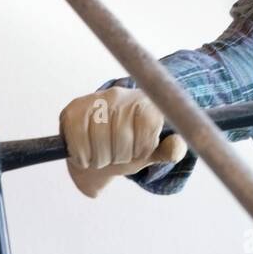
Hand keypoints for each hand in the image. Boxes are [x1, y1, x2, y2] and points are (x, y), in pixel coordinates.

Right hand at [59, 85, 188, 197]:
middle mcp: (121, 94)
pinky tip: (87, 155)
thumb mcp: (152, 151)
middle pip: (121, 135)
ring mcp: (96, 98)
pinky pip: (77, 137)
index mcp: (145, 102)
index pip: (148, 126)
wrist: (97, 145)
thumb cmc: (129, 146)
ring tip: (102, 157)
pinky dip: (82, 156)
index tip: (138, 152)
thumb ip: (169, 151)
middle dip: (119, 156)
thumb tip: (177, 146)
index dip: (142, 148)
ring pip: (98, 137)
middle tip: (116, 156)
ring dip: (100, 159)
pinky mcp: (75, 107)